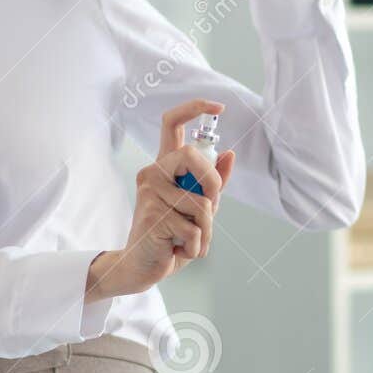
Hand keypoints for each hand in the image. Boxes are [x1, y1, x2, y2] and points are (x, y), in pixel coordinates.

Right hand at [87, 99, 237, 301]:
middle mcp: (153, 172)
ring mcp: (150, 192)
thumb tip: (229, 153)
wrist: (143, 265)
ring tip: (187, 240)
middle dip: (213, 184)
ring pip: (202, 204)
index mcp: (166, 166)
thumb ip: (212, 184)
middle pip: (192, 155)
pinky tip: (177, 249)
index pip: (172, 123)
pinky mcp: (151, 215)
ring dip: (206, 231)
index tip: (219, 107)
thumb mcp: (198, 208)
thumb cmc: (171, 234)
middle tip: (210, 207)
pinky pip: (193, 229)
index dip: (195, 108)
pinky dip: (195, 246)